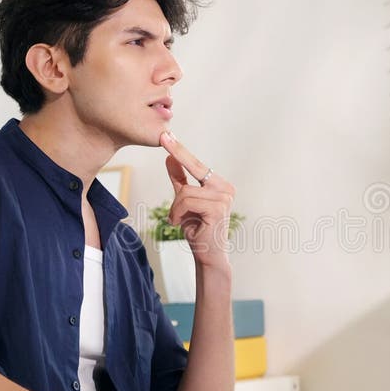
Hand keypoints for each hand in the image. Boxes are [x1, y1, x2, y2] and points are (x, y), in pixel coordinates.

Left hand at [160, 131, 235, 268]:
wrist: (207, 256)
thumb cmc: (198, 229)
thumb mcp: (185, 202)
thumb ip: (180, 180)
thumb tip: (169, 159)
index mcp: (220, 185)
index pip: (197, 164)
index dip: (181, 150)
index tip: (166, 135)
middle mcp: (226, 188)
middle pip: (192, 171)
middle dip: (177, 166)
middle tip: (164, 138)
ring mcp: (224, 198)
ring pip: (185, 191)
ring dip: (175, 208)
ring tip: (179, 221)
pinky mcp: (217, 208)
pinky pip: (186, 201)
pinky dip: (177, 214)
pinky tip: (181, 225)